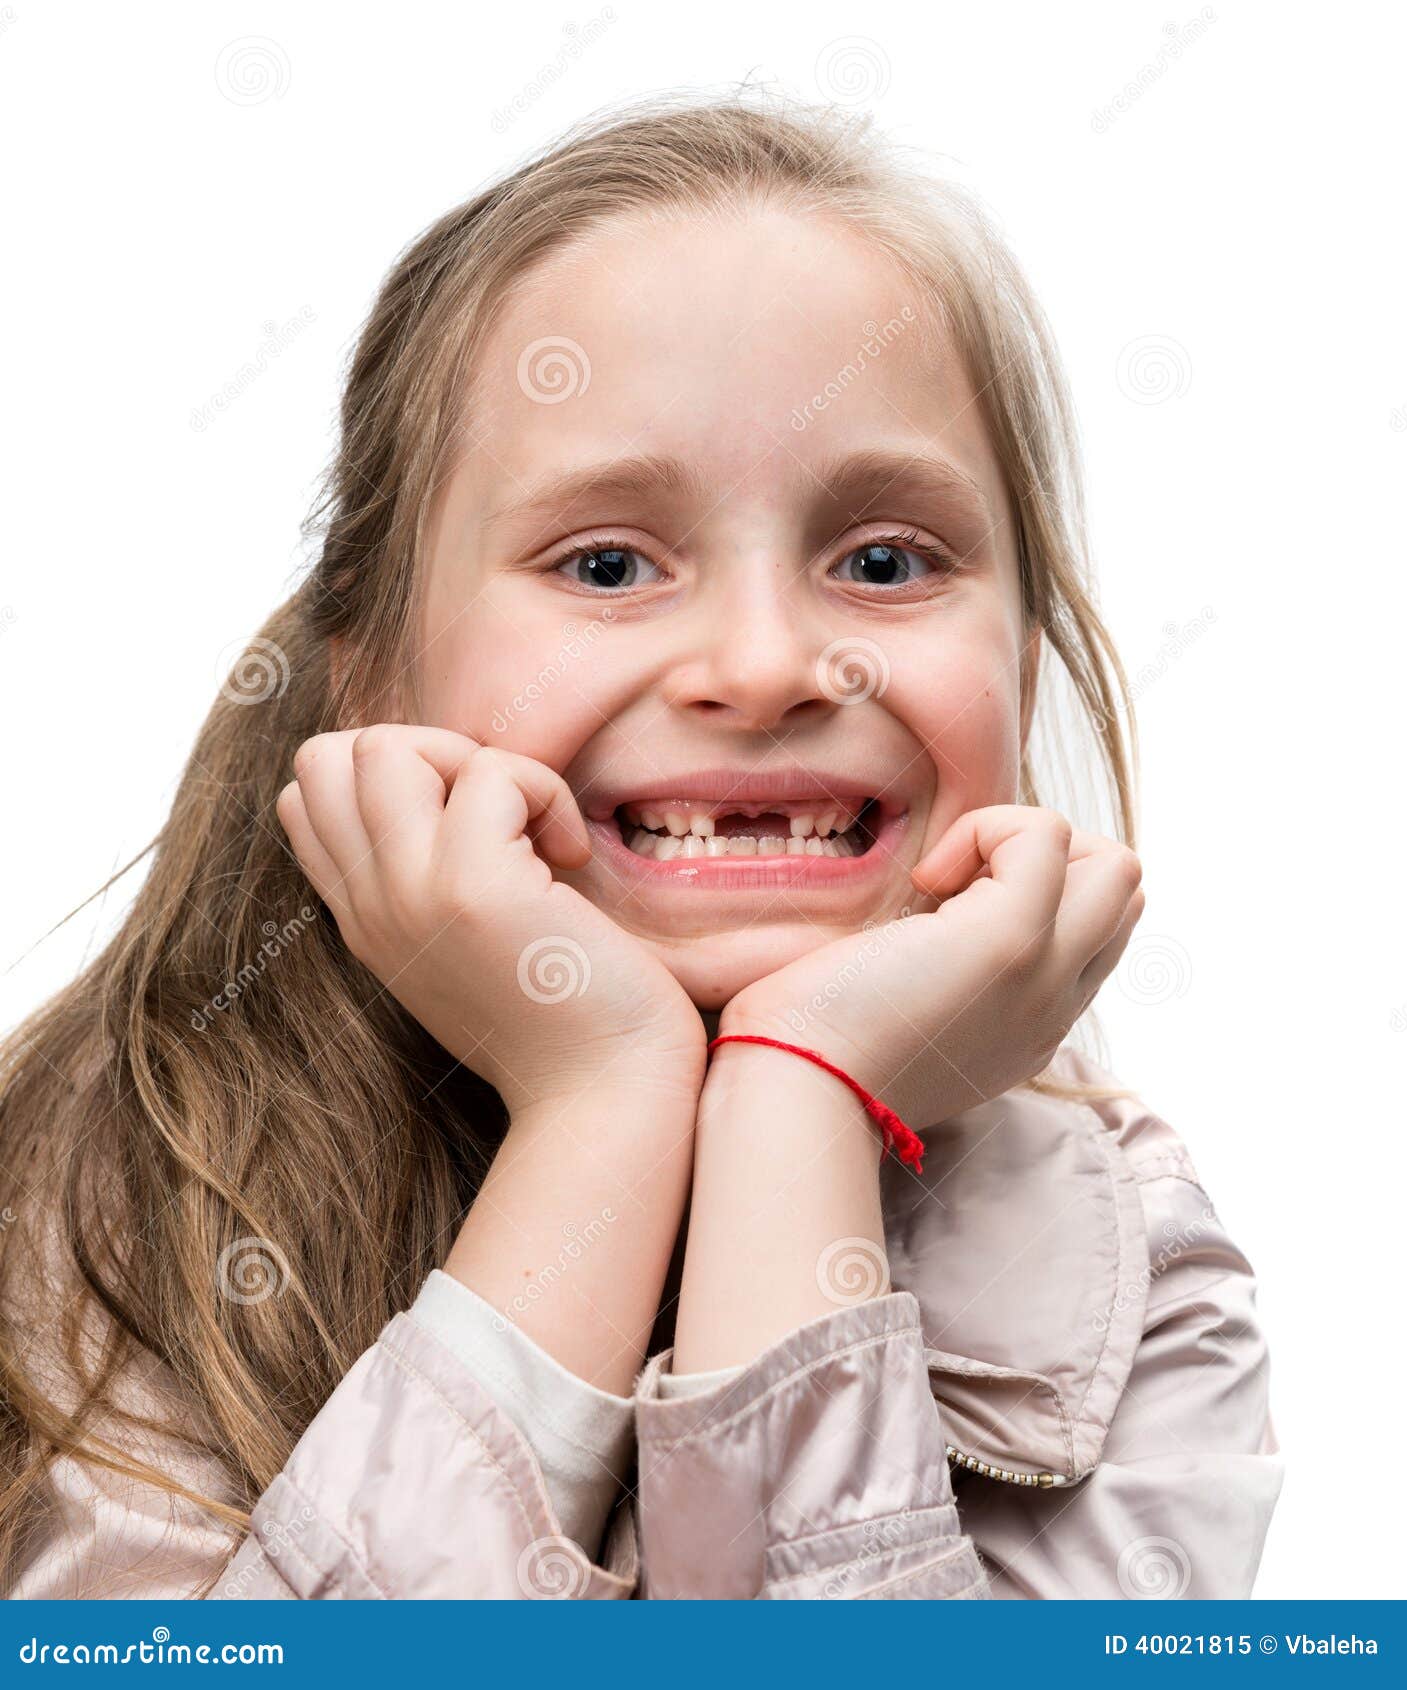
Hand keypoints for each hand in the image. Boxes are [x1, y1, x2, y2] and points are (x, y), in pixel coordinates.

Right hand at [276, 725, 706, 1115]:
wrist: (603, 1098)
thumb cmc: (564, 1015)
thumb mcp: (466, 942)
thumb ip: (428, 877)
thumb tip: (449, 784)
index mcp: (365, 919)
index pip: (308, 795)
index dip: (394, 776)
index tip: (470, 825)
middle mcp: (370, 906)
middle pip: (332, 756)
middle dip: (428, 752)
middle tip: (501, 816)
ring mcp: (410, 896)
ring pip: (385, 747)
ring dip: (478, 763)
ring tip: (530, 829)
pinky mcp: (473, 888)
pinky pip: (492, 771)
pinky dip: (544, 791)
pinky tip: (570, 855)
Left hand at [719, 805, 1143, 1128]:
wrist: (797, 1091)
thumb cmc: (814, 1049)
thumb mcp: (900, 1015)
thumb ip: (940, 976)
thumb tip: (932, 904)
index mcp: (1029, 1029)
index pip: (1093, 938)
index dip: (1035, 895)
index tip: (945, 908)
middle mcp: (1052, 1008)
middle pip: (1123, 897)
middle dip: (1048, 860)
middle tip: (954, 885)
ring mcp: (1043, 973)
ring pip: (1115, 866)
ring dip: (1025, 841)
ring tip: (944, 882)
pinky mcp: (1012, 938)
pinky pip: (1047, 834)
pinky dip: (985, 827)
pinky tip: (923, 877)